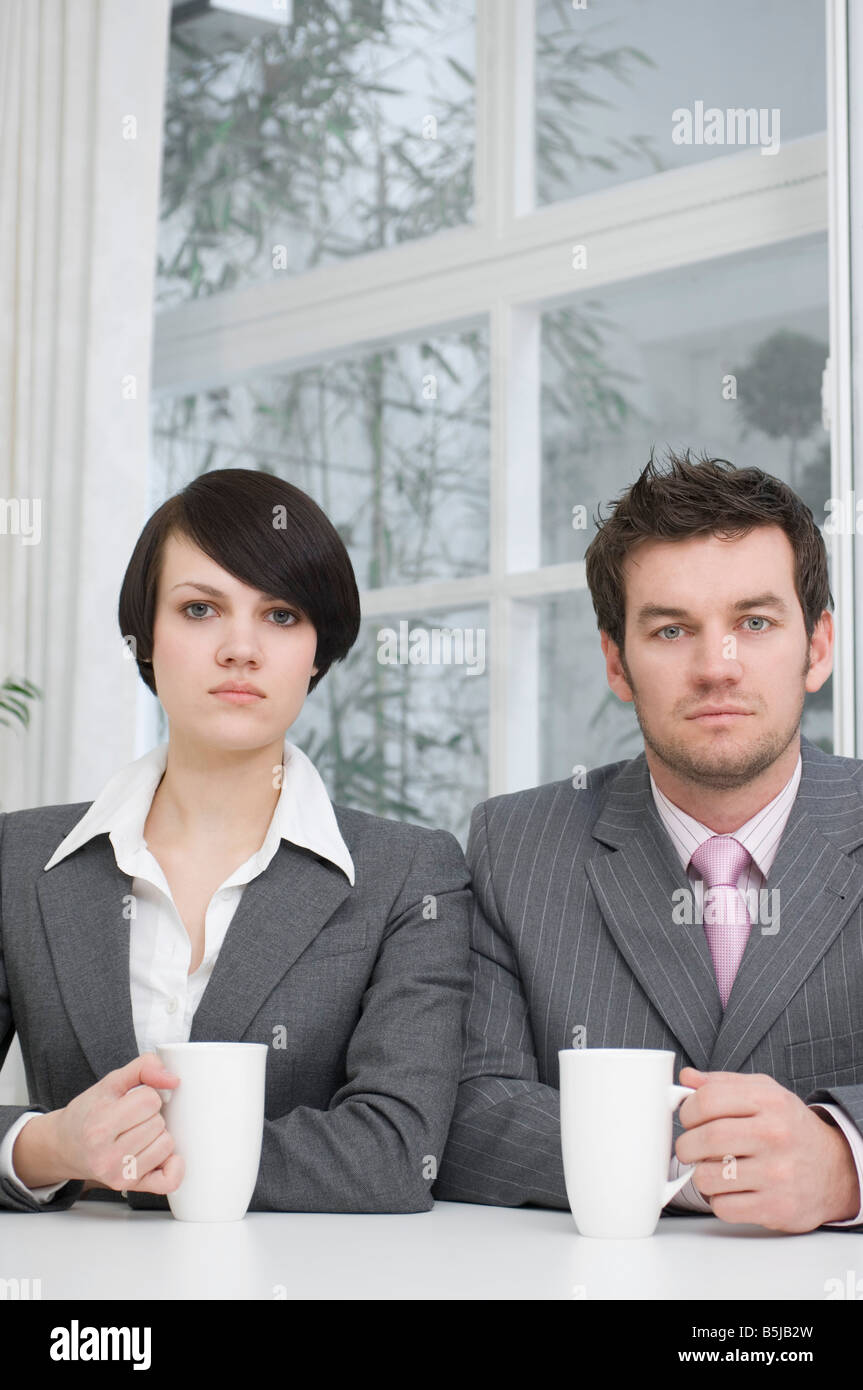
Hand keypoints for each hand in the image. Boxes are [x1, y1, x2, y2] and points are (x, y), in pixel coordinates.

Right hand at [52, 1053, 184, 1195]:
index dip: (146, 1095)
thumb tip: (172, 1079)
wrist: (63, 1146)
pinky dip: (172, 1166)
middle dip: (150, 1115)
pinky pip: (168, 1181)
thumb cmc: (87, 1114)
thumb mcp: (110, 1082)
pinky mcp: (129, 1186)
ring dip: (158, 1135)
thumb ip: (143, 1067)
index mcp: (100, 1125)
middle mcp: (107, 1155)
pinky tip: (159, 1154)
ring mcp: (118, 1174)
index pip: (150, 1100)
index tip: (132, 1100)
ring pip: (166, 1145)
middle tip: (132, 1119)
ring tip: (138, 1133)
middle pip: (158, 1123)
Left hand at [675, 1067, 860, 1231]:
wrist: (835, 1168)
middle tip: (690, 1148)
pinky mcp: (777, 1207)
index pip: (708, 1100)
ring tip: (714, 1169)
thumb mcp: (764, 1093)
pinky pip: (724, 1206)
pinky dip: (718, 1200)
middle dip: (687, 1146)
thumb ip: (723, 1083)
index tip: (688, 1119)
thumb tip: (686, 1079)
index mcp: (769, 1102)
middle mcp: (775, 1135)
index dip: (687, 1111)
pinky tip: (731, 1190)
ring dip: (701, 1175)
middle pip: (706, 1138)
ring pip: (709, 1176)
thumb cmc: (790, 1128)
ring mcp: (777, 1173)